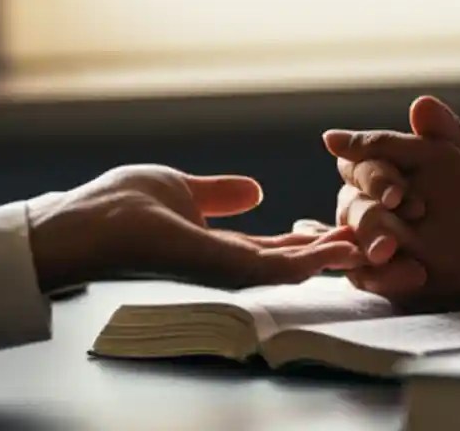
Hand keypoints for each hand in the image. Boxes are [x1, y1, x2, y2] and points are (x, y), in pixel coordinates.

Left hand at [27, 164, 363, 292]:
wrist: (82, 224)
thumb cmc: (115, 207)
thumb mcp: (181, 189)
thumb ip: (218, 195)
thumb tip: (255, 190)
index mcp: (219, 247)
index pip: (277, 250)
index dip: (314, 242)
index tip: (349, 231)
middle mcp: (224, 264)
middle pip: (291, 264)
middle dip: (333, 256)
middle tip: (377, 246)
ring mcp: (220, 268)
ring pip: (288, 271)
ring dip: (329, 261)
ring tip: (365, 247)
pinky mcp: (212, 265)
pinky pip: (269, 271)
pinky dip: (305, 264)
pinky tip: (333, 253)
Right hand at [323, 128, 459, 310]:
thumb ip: (443, 131)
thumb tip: (418, 103)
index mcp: (377, 172)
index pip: (357, 167)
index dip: (375, 179)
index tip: (400, 195)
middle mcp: (365, 206)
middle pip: (350, 207)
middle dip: (373, 220)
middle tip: (401, 229)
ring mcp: (367, 242)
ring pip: (350, 246)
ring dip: (373, 249)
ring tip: (396, 255)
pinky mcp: (377, 276)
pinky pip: (365, 280)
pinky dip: (387, 278)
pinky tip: (414, 275)